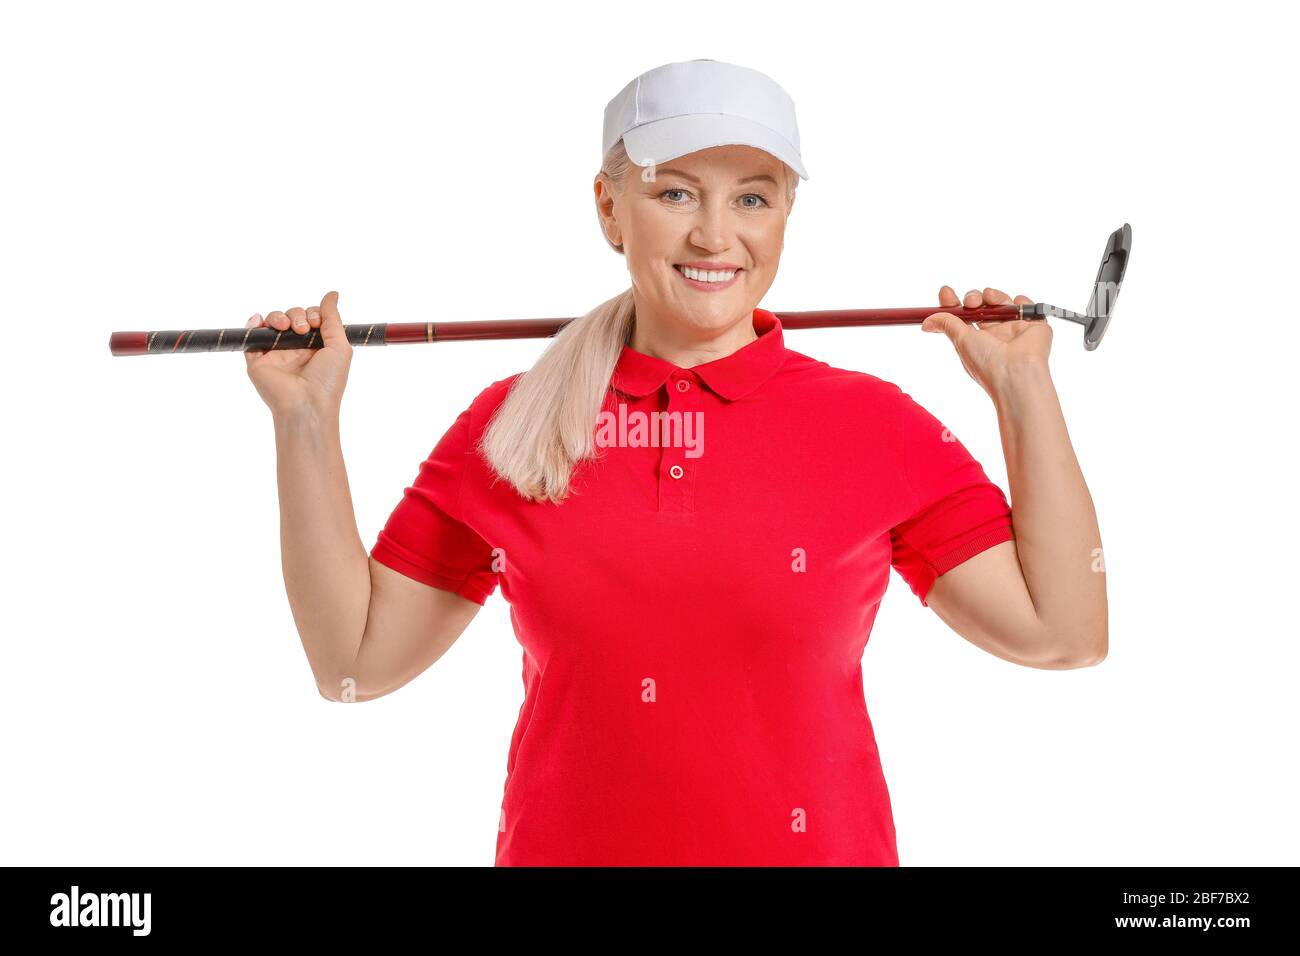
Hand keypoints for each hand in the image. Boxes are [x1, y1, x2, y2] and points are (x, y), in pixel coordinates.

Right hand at [245, 290, 351, 419]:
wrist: (307, 405)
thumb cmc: (328, 381)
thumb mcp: (340, 347)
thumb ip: (333, 319)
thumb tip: (332, 294)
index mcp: (315, 347)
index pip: (310, 318)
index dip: (313, 314)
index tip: (317, 324)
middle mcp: (295, 349)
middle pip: (291, 316)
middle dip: (297, 314)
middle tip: (304, 329)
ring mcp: (275, 354)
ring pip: (271, 322)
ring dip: (278, 316)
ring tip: (285, 327)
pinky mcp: (257, 360)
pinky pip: (251, 336)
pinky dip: (253, 323)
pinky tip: (261, 321)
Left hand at [921, 285, 1051, 394]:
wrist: (1016, 372)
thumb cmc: (987, 362)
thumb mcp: (960, 340)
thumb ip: (946, 325)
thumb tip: (926, 322)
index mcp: (977, 340)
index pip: (964, 316)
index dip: (954, 303)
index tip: (946, 291)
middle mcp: (995, 334)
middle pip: (982, 305)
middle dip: (973, 297)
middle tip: (971, 302)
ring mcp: (1015, 329)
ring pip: (1003, 302)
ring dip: (994, 295)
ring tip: (989, 299)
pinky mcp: (1034, 326)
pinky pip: (1027, 306)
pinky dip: (1021, 301)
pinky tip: (1016, 305)